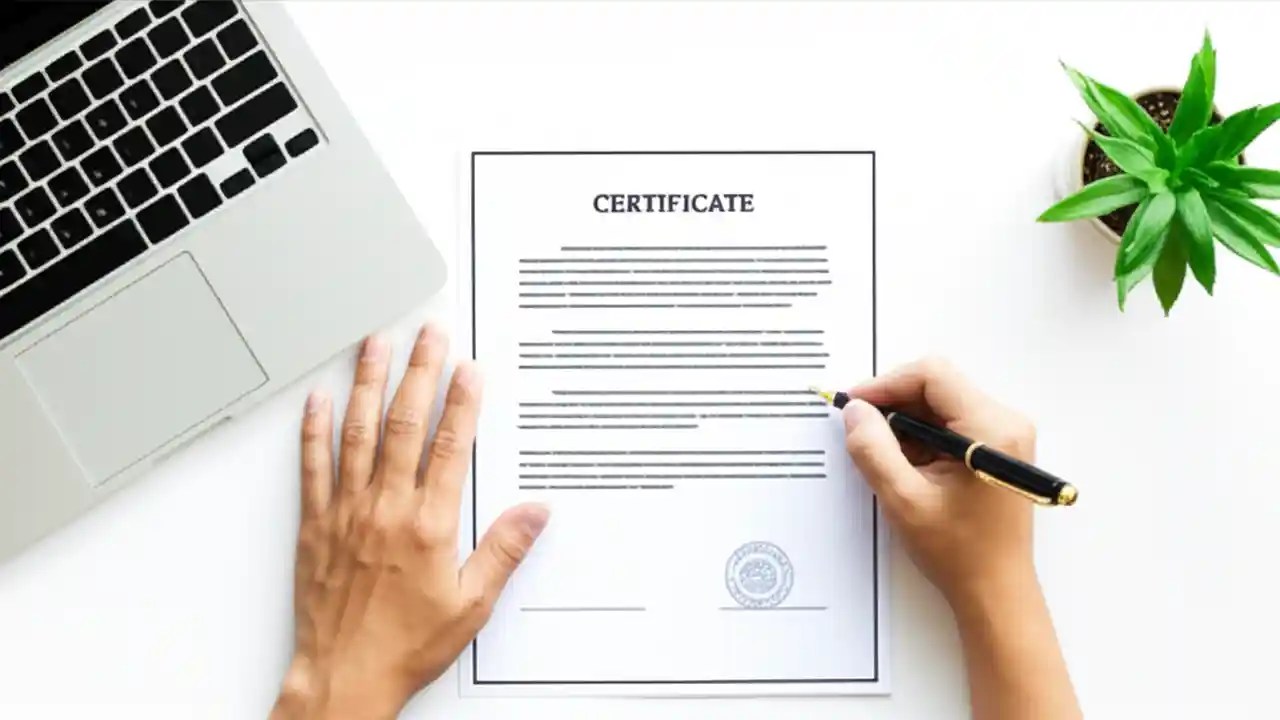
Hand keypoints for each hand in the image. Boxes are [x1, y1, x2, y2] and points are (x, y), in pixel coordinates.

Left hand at [271, 326, 549, 719]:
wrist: (344, 677)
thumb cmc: (404, 646)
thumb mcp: (471, 603)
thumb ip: (503, 550)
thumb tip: (533, 514)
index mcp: (427, 525)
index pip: (449, 446)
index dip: (461, 401)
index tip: (468, 370)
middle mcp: (385, 509)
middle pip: (405, 424)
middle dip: (419, 373)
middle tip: (427, 336)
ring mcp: (347, 512)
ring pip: (358, 432)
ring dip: (368, 384)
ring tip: (375, 346)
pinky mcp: (316, 524)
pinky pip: (313, 465)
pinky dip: (315, 429)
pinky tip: (319, 400)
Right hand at [842, 358, 1036, 609]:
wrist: (995, 590)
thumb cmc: (958, 552)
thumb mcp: (904, 499)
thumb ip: (874, 449)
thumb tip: (855, 411)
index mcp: (991, 429)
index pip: (932, 376)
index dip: (887, 384)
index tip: (855, 407)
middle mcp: (1005, 423)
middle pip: (938, 386)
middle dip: (894, 403)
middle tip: (862, 431)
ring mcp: (1004, 436)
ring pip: (941, 404)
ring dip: (907, 423)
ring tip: (887, 458)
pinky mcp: (997, 449)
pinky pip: (951, 423)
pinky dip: (922, 436)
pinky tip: (908, 466)